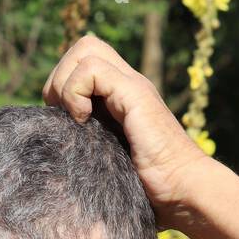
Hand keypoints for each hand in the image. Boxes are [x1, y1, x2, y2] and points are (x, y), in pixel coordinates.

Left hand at [41, 34, 212, 230]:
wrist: (183, 191)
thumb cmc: (150, 191)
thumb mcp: (107, 164)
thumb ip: (88, 150)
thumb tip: (54, 162)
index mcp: (119, 98)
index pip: (82, 62)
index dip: (61, 85)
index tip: (61, 122)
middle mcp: (127, 85)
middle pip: (83, 46)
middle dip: (60, 78)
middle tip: (63, 117)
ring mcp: (133, 86)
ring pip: (86, 48)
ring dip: (66, 83)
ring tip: (74, 118)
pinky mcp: (135, 94)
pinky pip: (92, 69)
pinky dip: (75, 92)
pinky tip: (83, 121)